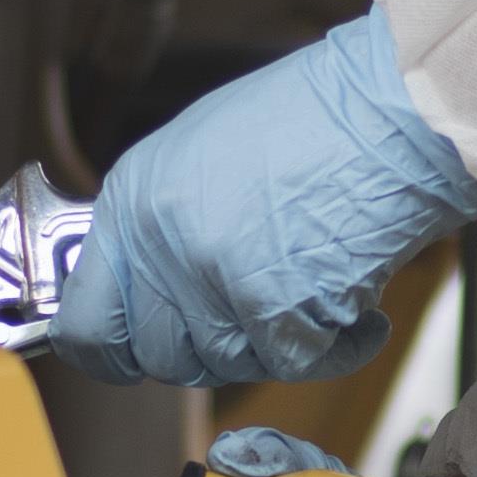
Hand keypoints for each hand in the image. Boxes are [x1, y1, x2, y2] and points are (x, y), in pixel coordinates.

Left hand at [46, 3, 476, 388]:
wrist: (392, 110)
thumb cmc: (316, 119)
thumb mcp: (202, 153)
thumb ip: (161, 227)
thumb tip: (148, 291)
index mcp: (134, 201)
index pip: (84, 324)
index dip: (111, 355)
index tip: (135, 358)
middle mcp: (162, 244)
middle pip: (160, 357)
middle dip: (211, 350)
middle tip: (255, 320)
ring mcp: (215, 278)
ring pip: (227, 364)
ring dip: (275, 345)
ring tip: (314, 294)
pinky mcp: (275, 307)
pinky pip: (293, 366)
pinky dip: (335, 349)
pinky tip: (358, 312)